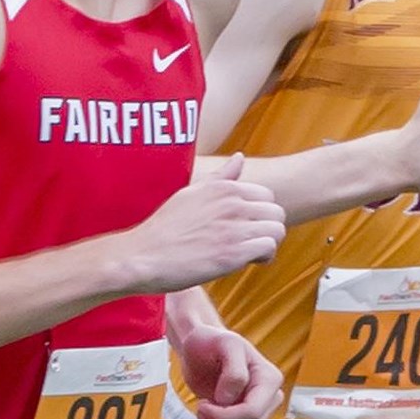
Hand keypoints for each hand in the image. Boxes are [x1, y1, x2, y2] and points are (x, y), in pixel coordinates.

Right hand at [126, 154, 286, 293]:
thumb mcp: (190, 193)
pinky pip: (268, 249)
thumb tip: (240, 157)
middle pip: (276, 212)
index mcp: (222, 187)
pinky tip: (243, 262)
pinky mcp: (233, 253)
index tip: (242, 227)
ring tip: (247, 253)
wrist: (143, 256)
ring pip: (276, 230)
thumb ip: (221, 177)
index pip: (266, 196)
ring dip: (266, 243)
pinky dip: (262, 258)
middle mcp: (231, 203)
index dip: (257, 214)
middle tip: (247, 242)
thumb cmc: (164, 228)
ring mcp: (233, 227)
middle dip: (266, 228)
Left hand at [175, 325, 281, 418]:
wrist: (201, 350)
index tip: (202, 404)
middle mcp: (270, 400)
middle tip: (200, 407)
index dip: (223, 416)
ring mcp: (260, 416)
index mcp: (269, 380)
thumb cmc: (211, 343)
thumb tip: (230, 399)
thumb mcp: (224, 345)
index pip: (251, 413)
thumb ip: (233, 371)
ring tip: (203, 414)